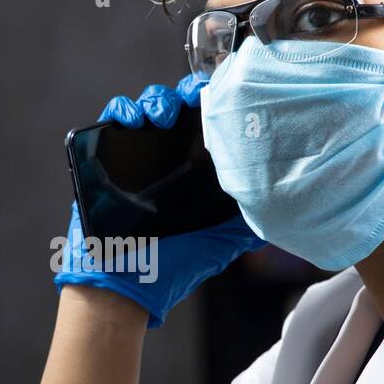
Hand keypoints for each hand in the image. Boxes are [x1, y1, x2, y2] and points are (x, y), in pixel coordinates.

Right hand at [53, 75, 265, 327]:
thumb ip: (242, 228)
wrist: (123, 286)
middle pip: (176, 110)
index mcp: (191, 176)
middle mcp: (164, 163)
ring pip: (145, 110)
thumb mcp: (215, 246)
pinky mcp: (104, 162)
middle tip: (192, 101)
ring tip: (162, 116)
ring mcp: (134, 160)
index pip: (204, 128)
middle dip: (184, 96)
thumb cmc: (167, 269)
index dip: (212, 106)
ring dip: (155, 101)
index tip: (222, 98)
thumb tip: (279, 210)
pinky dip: (119, 111)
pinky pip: (109, 125)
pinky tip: (129, 118)